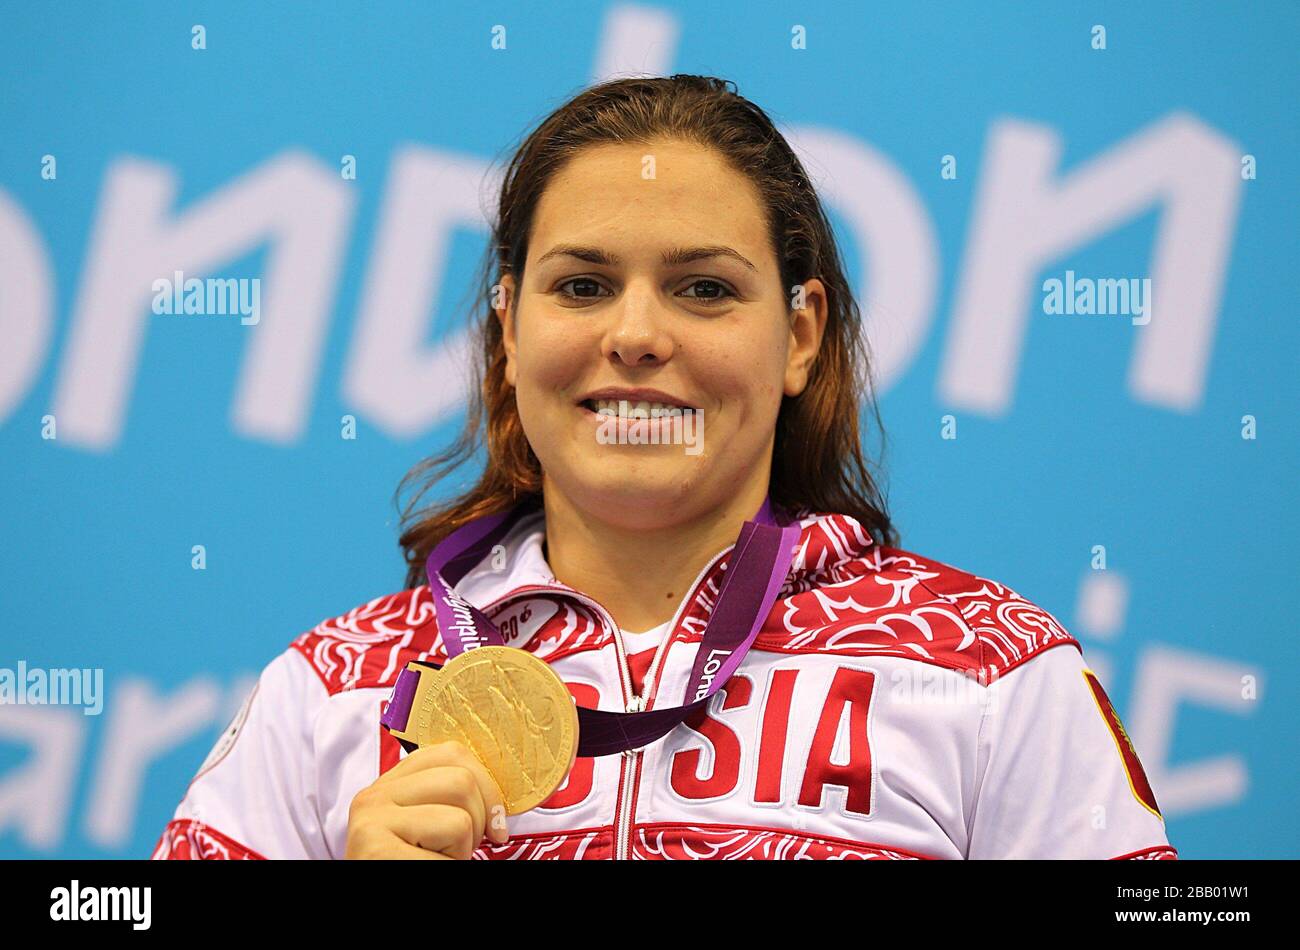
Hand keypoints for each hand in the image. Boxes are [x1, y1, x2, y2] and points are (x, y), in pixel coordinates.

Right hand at [345, 740, 509, 858]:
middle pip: (462, 781)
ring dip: (462, 850)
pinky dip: (448, 866)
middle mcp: (374, 795)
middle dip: (478, 822)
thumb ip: (447, 799)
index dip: (487, 785)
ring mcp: (372, 819)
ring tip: (437, 859)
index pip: (451, 752)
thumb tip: (498, 799)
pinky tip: (425, 869)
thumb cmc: (409, 860)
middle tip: (458, 850)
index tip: (496, 824)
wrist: (377, 901)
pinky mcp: (375, 847)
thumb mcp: (426, 826)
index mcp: (390, 783)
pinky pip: (445, 853)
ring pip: (460, 818)